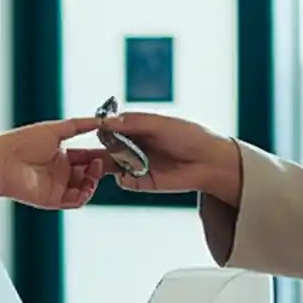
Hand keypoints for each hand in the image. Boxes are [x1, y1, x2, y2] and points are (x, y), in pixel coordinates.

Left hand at [0, 118, 114, 209]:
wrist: (0, 161)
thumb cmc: (22, 142)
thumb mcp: (55, 129)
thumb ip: (79, 125)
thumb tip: (101, 119)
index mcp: (62, 155)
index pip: (88, 156)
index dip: (100, 154)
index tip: (114, 151)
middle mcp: (61, 172)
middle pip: (89, 173)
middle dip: (101, 168)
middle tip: (109, 162)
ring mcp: (58, 186)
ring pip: (85, 188)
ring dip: (94, 180)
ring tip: (94, 171)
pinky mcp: (53, 200)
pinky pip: (75, 201)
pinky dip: (84, 195)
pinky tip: (87, 186)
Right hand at [101, 112, 242, 204]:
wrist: (208, 162)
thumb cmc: (189, 137)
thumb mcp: (160, 124)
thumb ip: (134, 122)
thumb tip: (107, 120)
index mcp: (138, 127)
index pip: (112, 125)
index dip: (102, 126)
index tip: (95, 126)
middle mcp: (134, 144)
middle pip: (108, 144)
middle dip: (102, 145)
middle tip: (94, 145)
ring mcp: (136, 163)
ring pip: (111, 163)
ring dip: (104, 162)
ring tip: (102, 160)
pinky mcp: (140, 181)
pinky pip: (123, 180)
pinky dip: (120, 176)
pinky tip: (124, 172)